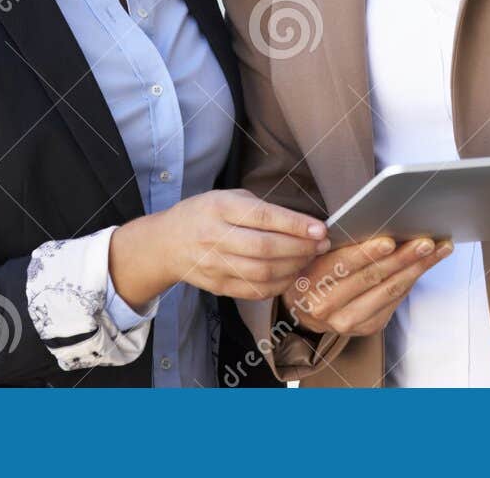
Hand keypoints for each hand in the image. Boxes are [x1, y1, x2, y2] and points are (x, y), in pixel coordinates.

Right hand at [109, 189, 328, 308]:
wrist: (166, 243)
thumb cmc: (204, 214)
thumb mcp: (228, 198)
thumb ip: (261, 209)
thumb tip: (303, 223)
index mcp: (220, 208)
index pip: (264, 218)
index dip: (296, 225)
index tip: (320, 228)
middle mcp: (215, 238)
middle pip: (266, 249)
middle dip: (301, 248)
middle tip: (322, 244)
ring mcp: (215, 266)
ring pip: (263, 273)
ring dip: (295, 267)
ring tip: (311, 258)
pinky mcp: (218, 287)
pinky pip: (255, 291)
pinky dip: (280, 284)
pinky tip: (292, 274)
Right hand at [281, 236, 453, 337]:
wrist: (304, 309)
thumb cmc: (313, 271)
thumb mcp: (314, 255)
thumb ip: (337, 243)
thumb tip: (378, 223)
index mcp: (311, 282)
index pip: (342, 264)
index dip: (367, 252)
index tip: (390, 240)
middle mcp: (327, 306)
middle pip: (373, 278)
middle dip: (403, 258)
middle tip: (425, 241)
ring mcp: (348, 321)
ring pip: (390, 291)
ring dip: (417, 268)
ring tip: (437, 250)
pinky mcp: (367, 327)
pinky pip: (394, 301)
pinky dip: (412, 281)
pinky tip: (424, 265)